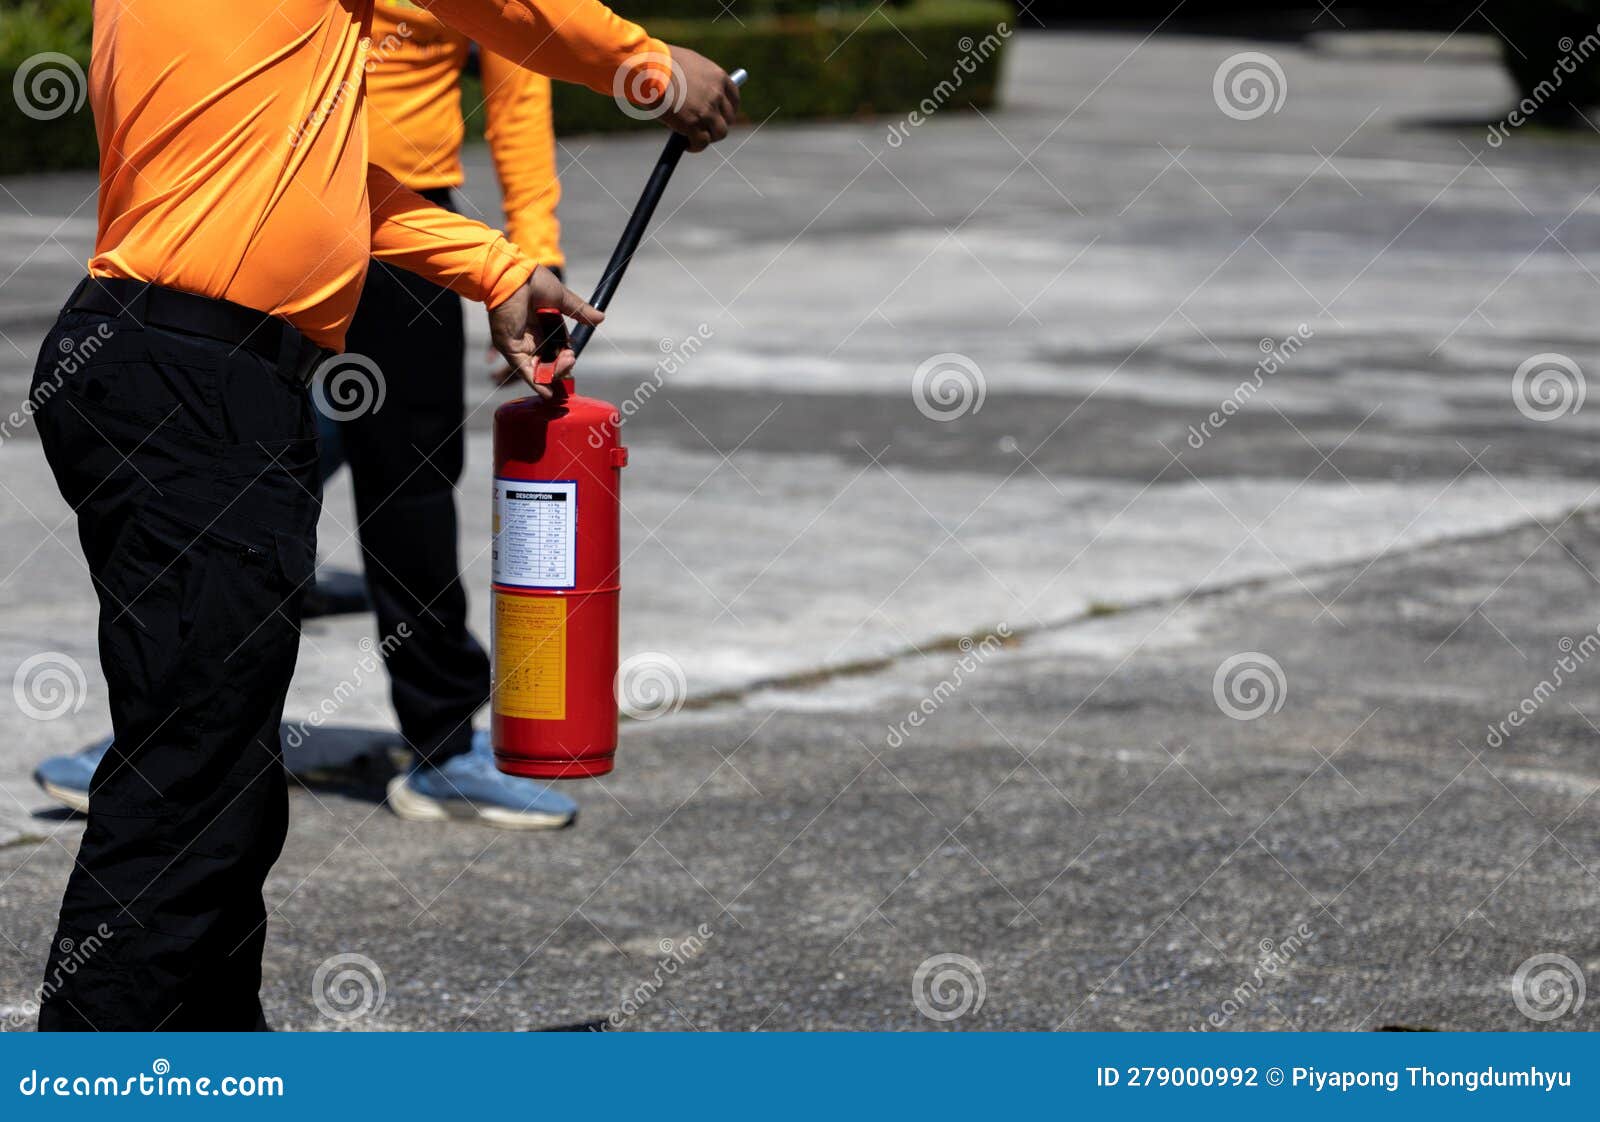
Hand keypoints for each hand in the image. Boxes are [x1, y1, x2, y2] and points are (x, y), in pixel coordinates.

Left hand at [487, 266, 601, 397]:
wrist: (514, 274)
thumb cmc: (534, 281)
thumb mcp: (562, 299)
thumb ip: (580, 312)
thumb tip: (600, 319)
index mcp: (542, 326)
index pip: (556, 350)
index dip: (565, 356)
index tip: (572, 354)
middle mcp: (530, 338)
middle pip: (548, 362)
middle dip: (561, 367)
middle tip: (570, 361)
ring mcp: (519, 344)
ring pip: (538, 368)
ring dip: (552, 374)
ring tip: (565, 370)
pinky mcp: (509, 346)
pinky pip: (523, 369)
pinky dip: (535, 382)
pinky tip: (547, 393)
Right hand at [658, 45, 738, 151]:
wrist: (648, 69)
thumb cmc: (661, 63)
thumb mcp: (689, 64)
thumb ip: (700, 78)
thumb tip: (699, 95)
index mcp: (718, 77)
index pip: (734, 98)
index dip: (728, 109)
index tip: (721, 115)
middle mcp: (717, 94)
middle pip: (728, 118)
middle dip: (717, 124)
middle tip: (705, 128)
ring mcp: (707, 111)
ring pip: (719, 133)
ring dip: (708, 137)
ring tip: (695, 138)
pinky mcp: (693, 125)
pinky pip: (701, 143)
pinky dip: (694, 146)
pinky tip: (686, 145)